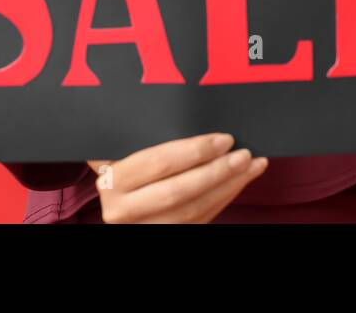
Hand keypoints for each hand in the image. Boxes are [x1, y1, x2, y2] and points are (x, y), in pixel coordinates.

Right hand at [85, 133, 268, 223]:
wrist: (104, 211)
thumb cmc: (110, 174)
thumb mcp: (115, 154)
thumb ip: (137, 140)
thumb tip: (182, 118)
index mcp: (112, 182)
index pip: (159, 163)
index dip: (195, 151)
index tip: (224, 139)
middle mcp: (124, 210)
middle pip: (179, 190)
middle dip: (217, 172)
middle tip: (244, 154)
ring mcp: (145, 227)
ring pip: (194, 210)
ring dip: (228, 187)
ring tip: (251, 167)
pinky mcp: (164, 236)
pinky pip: (199, 220)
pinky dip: (222, 200)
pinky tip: (238, 183)